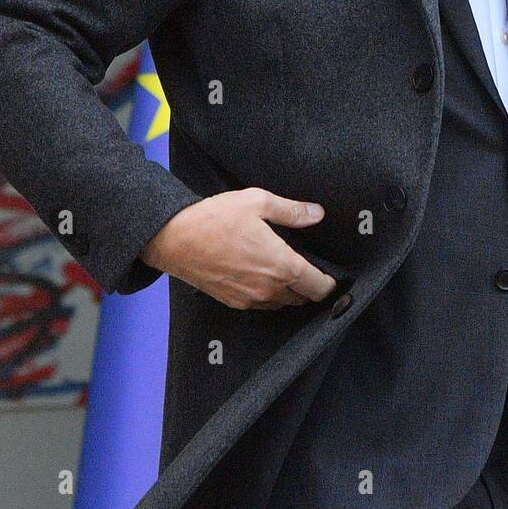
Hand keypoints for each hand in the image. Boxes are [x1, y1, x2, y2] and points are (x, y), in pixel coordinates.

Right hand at [140, 188, 336, 309]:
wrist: (174, 238)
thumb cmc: (215, 217)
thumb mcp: (258, 202)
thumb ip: (292, 211)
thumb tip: (317, 214)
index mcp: (280, 264)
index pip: (318, 286)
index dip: (329, 284)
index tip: (332, 277)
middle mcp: (268, 288)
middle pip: (303, 298)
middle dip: (310, 287)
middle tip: (310, 271)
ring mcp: (250, 299)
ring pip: (282, 304)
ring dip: (290, 293)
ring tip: (287, 273)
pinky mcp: (233, 302)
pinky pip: (261, 306)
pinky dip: (269, 296)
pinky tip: (263, 278)